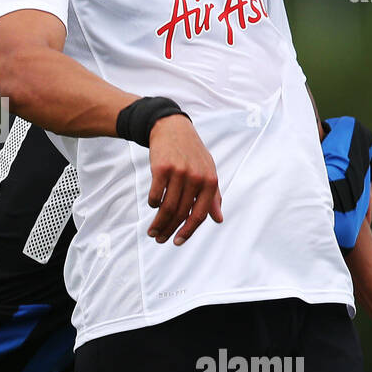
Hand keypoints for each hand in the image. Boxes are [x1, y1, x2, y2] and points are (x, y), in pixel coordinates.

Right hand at [146, 115, 222, 244]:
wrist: (172, 128)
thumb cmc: (192, 153)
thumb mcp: (208, 171)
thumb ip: (213, 196)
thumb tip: (218, 219)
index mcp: (210, 181)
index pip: (200, 214)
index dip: (188, 231)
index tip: (177, 242)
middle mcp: (196, 178)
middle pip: (181, 213)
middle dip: (169, 230)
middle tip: (159, 239)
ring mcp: (179, 172)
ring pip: (167, 207)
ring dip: (158, 222)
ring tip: (152, 231)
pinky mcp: (162, 168)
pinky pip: (155, 194)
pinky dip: (153, 203)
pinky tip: (152, 206)